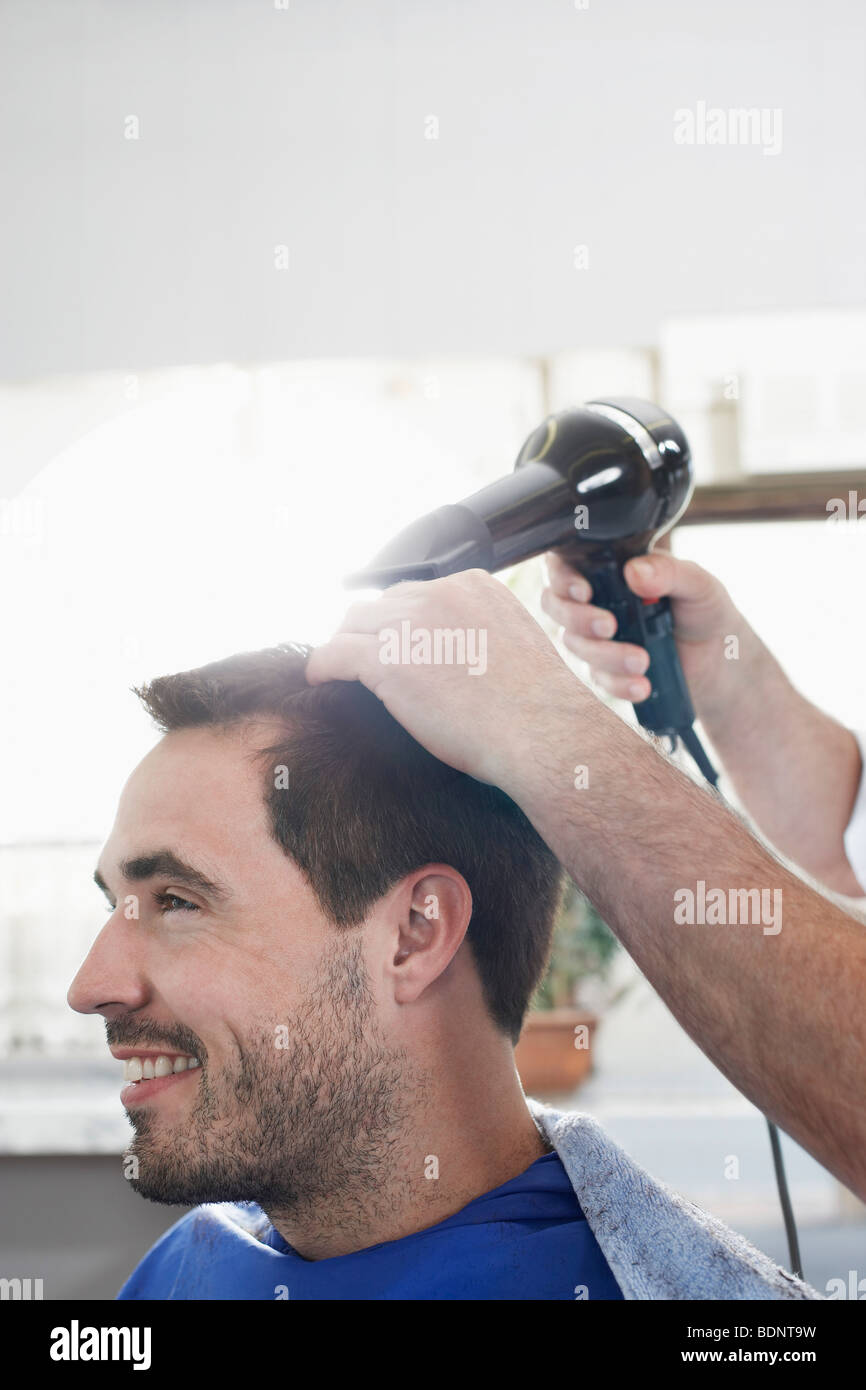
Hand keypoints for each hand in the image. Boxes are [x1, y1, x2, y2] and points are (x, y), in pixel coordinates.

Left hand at [306, 569, 589, 794]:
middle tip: (362, 657)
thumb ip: (482, 634)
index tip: (398, 642)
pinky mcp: (385, 659)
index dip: (404, 620)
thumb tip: (461, 656)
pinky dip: (322, 665)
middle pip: (383, 604)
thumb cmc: (537, 707)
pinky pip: (335, 653)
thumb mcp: (515, 646)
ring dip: (345, 644)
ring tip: (337, 666)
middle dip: (372, 629)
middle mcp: (439, 593)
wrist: (540, 732)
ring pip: (354, 623)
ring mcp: (409, 624)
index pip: (420, 592)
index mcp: (474, 585)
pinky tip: (318, 679)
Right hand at [540, 550, 738, 713]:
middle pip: (555, 604)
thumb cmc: (706, 611)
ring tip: (641, 660)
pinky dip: (617, 684)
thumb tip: (635, 572)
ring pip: (575, 644)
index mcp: (611, 567)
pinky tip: (642, 685)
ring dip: (605, 655)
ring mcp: (596, 637)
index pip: (565, 564)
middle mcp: (595, 599)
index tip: (584, 591)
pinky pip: (597, 678)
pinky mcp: (605, 670)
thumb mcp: (698, 585)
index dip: (563, 577)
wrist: (722, 662)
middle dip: (577, 618)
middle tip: (609, 627)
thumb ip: (668, 572)